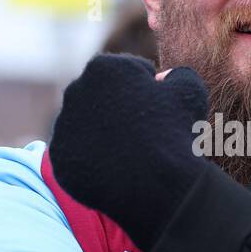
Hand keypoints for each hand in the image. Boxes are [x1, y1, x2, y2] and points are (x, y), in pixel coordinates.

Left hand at [49, 54, 209, 250]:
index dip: (148, 92)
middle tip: (143, 134)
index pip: (127, 74)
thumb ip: (177, 74)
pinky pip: (79, 155)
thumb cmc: (175, 132)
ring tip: (130, 154)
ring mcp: (64, 126)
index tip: (159, 111)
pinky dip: (94, 160)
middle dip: (119, 110)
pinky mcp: (60, 157)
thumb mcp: (190, 92)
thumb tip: (164, 78)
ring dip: (104, 135)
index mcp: (104, 67)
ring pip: (88, 126)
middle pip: (102, 97)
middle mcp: (76, 91)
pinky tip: (115, 170)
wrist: (157, 183)